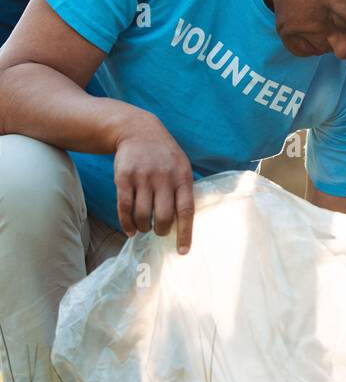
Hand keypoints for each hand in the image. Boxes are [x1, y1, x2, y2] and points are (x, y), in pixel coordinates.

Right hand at [113, 115, 194, 252]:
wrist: (138, 130)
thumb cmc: (164, 154)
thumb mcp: (181, 165)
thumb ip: (184, 189)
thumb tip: (185, 222)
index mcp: (182, 177)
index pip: (186, 210)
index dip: (185, 233)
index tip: (183, 251)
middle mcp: (163, 178)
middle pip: (163, 217)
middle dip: (161, 230)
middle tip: (159, 232)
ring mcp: (142, 177)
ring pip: (142, 215)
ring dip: (143, 227)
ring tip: (144, 227)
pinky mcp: (124, 178)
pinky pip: (125, 208)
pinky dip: (126, 223)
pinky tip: (130, 230)